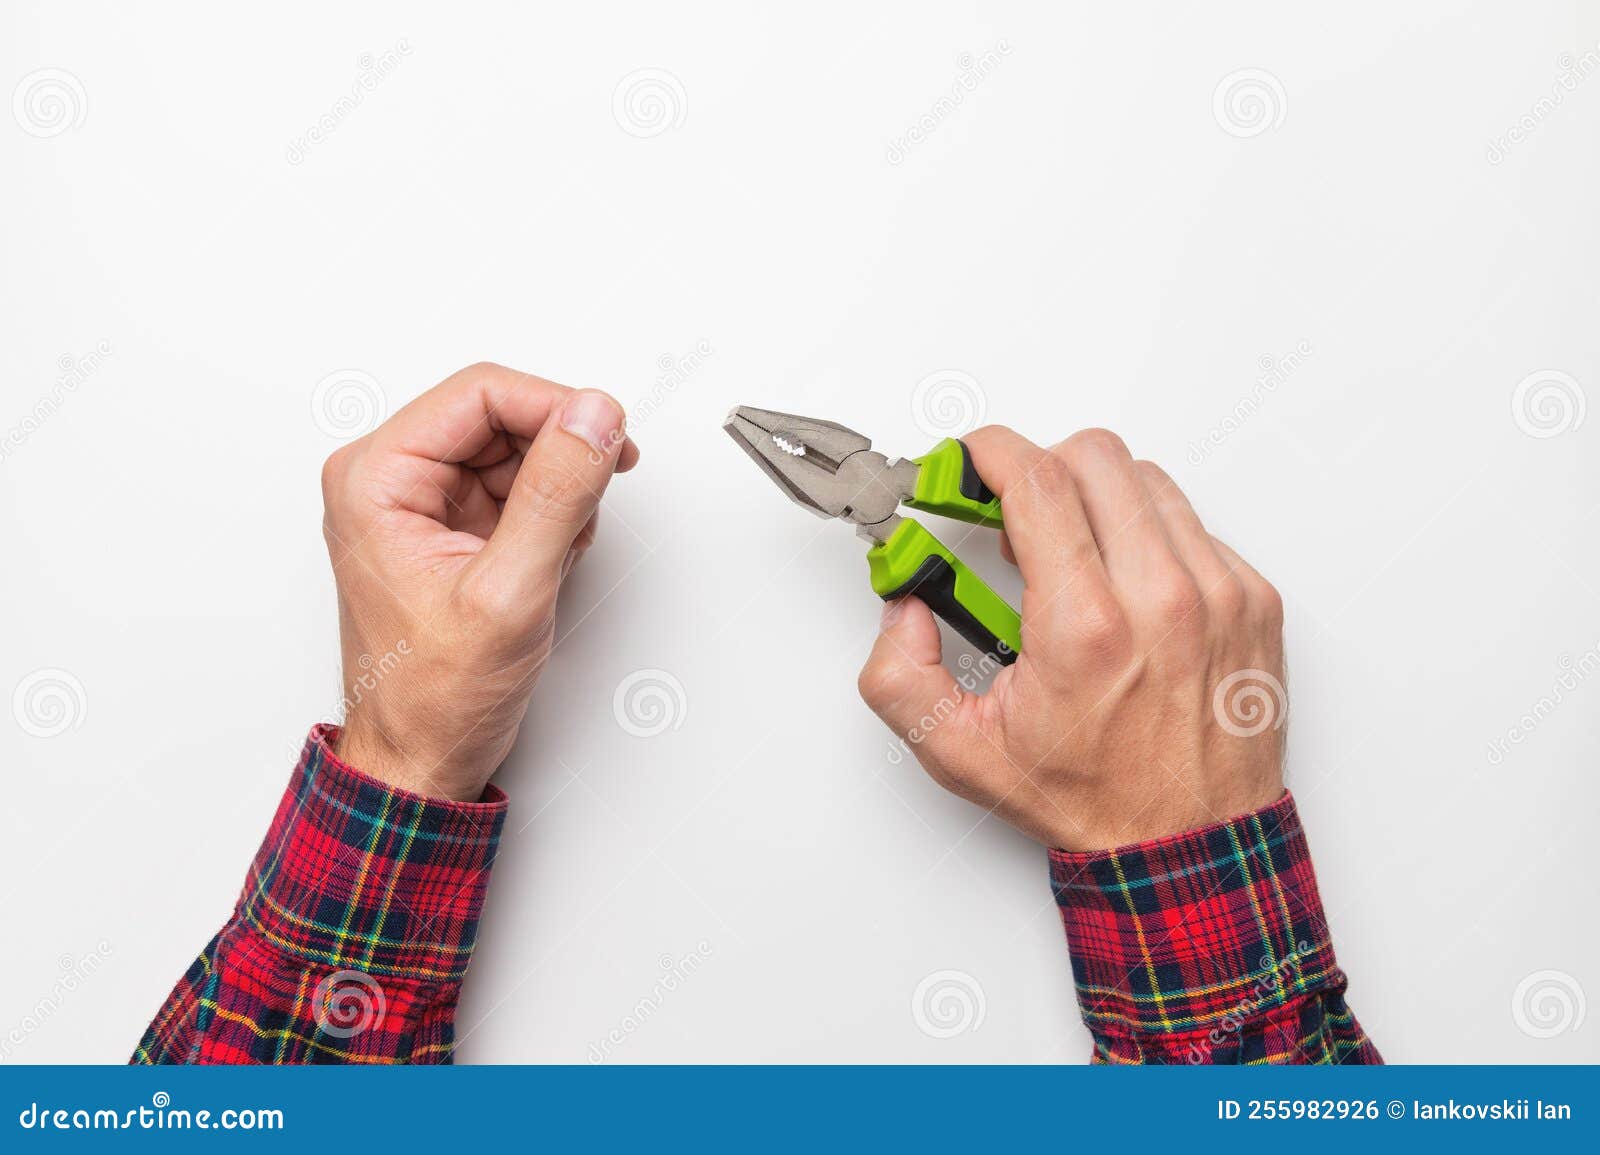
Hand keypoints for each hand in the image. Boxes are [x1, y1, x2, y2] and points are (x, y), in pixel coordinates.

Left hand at [320, 362, 637, 800]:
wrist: (420, 759)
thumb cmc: (433, 697)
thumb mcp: (508, 592)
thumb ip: (556, 496)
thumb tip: (592, 418)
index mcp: (376, 478)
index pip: (481, 393)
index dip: (555, 408)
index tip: (608, 438)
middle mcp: (389, 479)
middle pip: (502, 416)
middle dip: (559, 460)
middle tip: (585, 511)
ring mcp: (421, 503)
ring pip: (518, 451)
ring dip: (559, 494)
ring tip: (555, 556)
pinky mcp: (450, 526)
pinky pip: (519, 489)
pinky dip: (551, 519)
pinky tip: (546, 564)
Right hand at [857, 427, 1284, 850]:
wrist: (1189, 844)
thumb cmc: (1093, 798)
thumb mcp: (962, 755)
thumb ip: (901, 677)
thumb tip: (903, 607)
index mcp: (1086, 628)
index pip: (1037, 481)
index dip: (990, 451)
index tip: (970, 459)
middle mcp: (1163, 598)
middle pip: (1094, 457)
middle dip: (1040, 469)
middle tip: (1014, 514)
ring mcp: (1220, 592)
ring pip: (1148, 480)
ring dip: (1097, 499)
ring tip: (1074, 555)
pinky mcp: (1254, 598)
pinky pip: (1193, 523)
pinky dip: (1150, 535)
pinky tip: (1128, 585)